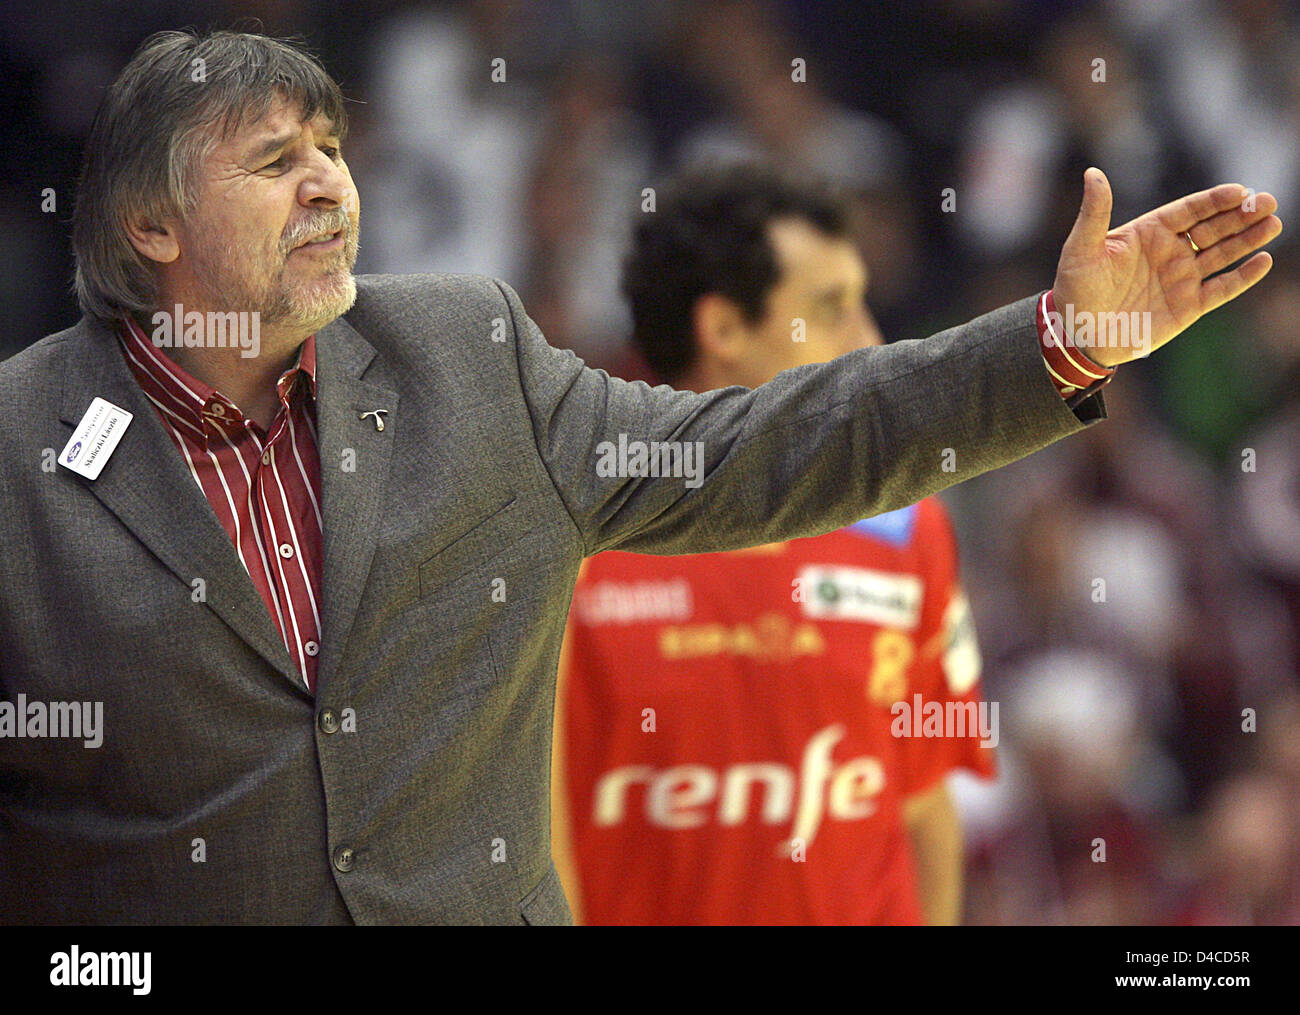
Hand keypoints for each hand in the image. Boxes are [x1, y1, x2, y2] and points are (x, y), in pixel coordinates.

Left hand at [1052, 168, 1282, 365]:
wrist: (1077, 337)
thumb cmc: (1075, 289)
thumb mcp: (1081, 248)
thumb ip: (1094, 212)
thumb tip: (1092, 173)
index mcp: (1149, 233)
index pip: (1189, 210)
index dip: (1214, 200)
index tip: (1239, 190)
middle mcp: (1170, 252)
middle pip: (1213, 227)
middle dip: (1241, 214)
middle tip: (1268, 201)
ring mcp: (1181, 279)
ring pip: (1223, 253)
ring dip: (1248, 238)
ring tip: (1273, 223)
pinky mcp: (1188, 306)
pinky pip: (1221, 288)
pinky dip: (1242, 276)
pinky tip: (1263, 261)